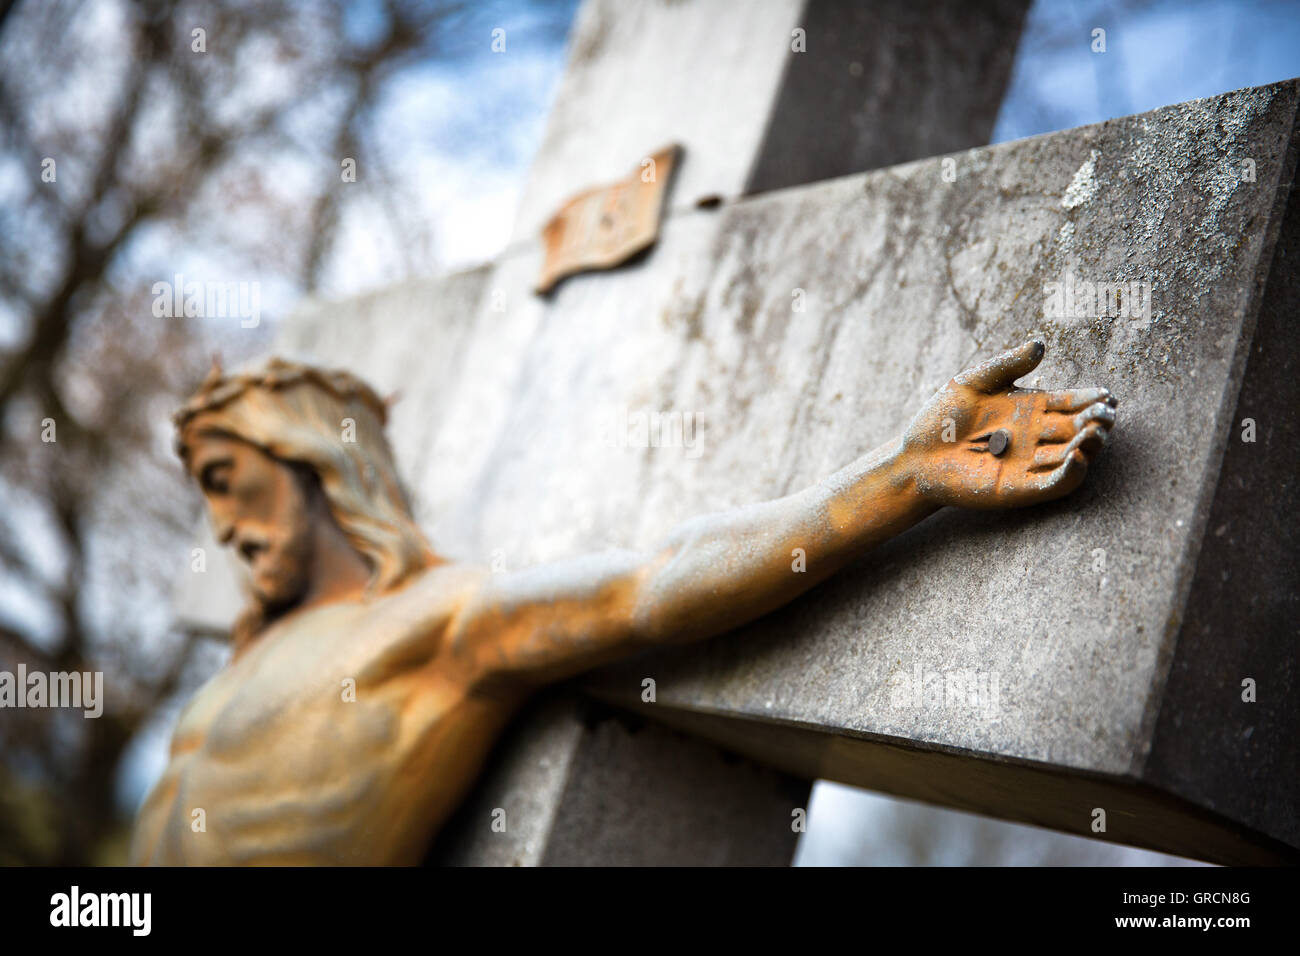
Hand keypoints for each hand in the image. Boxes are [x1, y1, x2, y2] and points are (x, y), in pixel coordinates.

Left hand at [901, 340, 1116, 508]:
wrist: (915, 455)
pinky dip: (1071, 474)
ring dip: (1089, 446)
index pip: (1071, 403)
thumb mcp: (973, 383)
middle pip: (1079, 429)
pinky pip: (1054, 484)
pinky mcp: (1021, 488)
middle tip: (1105, 414)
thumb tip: (1041, 344)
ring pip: (1073, 456)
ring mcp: (1031, 463)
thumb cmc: (942, 418)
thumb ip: (1007, 365)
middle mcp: (1038, 436)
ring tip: (1094, 432)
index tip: (1106, 394)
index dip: (1091, 399)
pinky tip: (1078, 458)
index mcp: (1032, 409)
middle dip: (1096, 421)